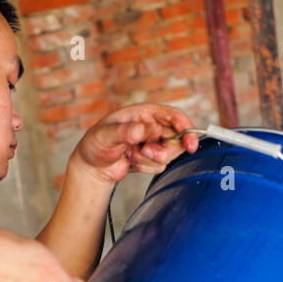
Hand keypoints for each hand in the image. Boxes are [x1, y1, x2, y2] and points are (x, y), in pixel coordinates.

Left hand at [70, 103, 199, 185]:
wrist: (93, 165)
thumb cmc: (96, 144)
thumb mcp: (106, 135)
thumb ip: (125, 131)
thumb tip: (144, 129)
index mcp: (145, 113)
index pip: (174, 116)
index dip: (186, 128)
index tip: (190, 143)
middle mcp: (153, 126)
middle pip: (177, 139)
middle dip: (162, 151)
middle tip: (144, 152)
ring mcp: (154, 143)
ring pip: (170, 155)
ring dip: (149, 160)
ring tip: (131, 155)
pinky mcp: (153, 158)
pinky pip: (160, 166)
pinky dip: (146, 168)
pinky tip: (131, 162)